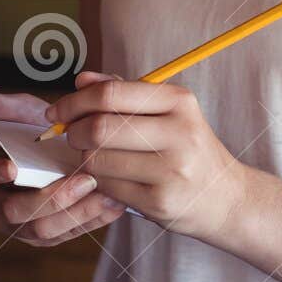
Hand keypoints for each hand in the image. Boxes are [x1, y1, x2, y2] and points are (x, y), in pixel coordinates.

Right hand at [0, 90, 126, 245]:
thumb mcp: (17, 109)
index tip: (12, 167)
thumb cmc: (36, 127)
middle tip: (83, 180)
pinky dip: (91, 220)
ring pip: (42, 229)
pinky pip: (67, 236)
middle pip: (13, 212)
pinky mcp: (49, 235)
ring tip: (103, 192)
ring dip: (75, 212)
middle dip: (49, 198)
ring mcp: (21, 224)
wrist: (66, 147)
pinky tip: (112, 203)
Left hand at [43, 70, 246, 237]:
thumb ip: (124, 93)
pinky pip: (107, 187)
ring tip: (93, 157)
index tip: (56, 112)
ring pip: (98, 160)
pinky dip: (98, 182)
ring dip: (85, 159)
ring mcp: (171, 170)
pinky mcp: (160, 202)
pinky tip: (108, 179)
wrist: (225, 198)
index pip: (111, 94)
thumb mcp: (167, 113)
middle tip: (71, 136)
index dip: (74, 102)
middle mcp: (179, 133)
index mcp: (179, 102)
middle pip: (99, 128)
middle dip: (73, 132)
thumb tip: (81, 79)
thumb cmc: (188, 149)